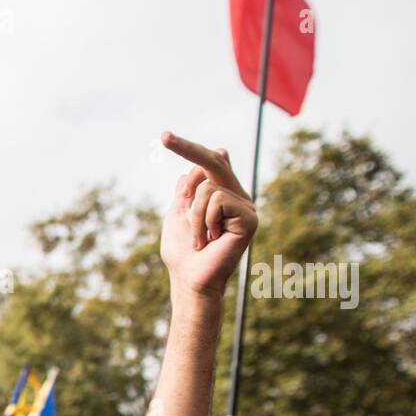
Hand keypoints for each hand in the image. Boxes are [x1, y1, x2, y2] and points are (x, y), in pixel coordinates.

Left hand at [159, 132, 257, 303]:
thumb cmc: (183, 251)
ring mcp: (245, 205)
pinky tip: (211, 239)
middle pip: (213, 161)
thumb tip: (200, 164)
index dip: (188, 148)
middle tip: (165, 137)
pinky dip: (204, 220)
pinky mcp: (250, 217)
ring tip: (199, 237)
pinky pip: (217, 200)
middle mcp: (236, 195)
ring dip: (192, 214)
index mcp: (220, 194)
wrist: (191, 279)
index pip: (208, 163)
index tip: (164, 136)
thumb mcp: (178, 212)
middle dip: (187, 148)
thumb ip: (187, 188)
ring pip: (208, 187)